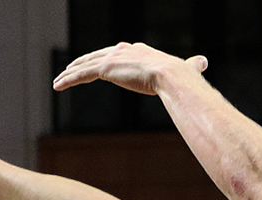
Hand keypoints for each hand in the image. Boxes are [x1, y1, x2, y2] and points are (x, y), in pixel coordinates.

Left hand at [52, 42, 207, 95]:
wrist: (174, 77)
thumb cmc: (181, 76)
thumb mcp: (185, 69)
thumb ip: (192, 65)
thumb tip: (204, 62)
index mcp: (139, 50)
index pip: (115, 53)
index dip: (104, 59)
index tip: (96, 64)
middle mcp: (123, 50)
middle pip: (96, 56)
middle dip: (81, 63)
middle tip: (69, 70)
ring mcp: (113, 58)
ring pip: (85, 65)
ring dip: (69, 74)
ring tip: (57, 82)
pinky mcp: (106, 68)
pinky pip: (82, 74)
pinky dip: (68, 80)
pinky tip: (57, 86)